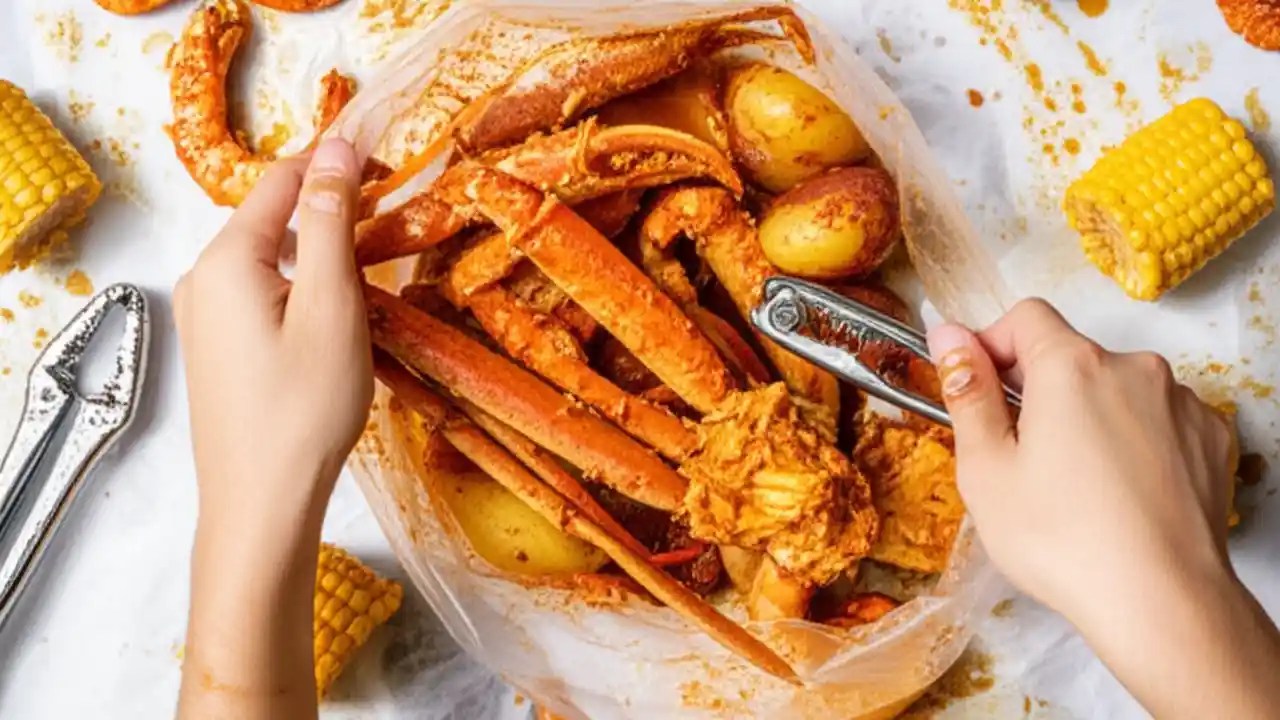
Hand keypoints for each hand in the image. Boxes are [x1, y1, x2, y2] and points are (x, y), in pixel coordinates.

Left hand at [174, 138, 371, 526]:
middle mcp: (201, 280)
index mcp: (225, 260)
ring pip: (267, 260)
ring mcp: (202, 317)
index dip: (336, 164)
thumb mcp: (330, 305)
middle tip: (389, 228)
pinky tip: (330, 323)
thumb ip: (330, 221)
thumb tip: (336, 147)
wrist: (261, 501)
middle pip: (271, 219)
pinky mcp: (213, 349)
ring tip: (368, 282)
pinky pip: (258, 295)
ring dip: (316, 258)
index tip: (388, 168)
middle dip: (329, 214)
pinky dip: (298, 291)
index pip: (282, 180)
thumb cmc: (302, 410)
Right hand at [927, 299, 1279, 718]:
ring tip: (1076, 482)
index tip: (979, 389)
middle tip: (1021, 455)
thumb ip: (967, 391)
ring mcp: (1180, 401)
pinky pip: (1158, 418)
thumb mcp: (987, 469)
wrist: (1162, 602)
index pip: (1024, 316)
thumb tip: (948, 336)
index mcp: (1071, 366)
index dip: (992, 345)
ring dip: (1090, 414)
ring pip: (1115, 388)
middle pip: (1071, 355)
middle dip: (1040, 390)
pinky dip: (1134, 439)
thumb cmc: (1063, 541)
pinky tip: (1120, 491)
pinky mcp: (1210, 436)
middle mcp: (1133, 368)